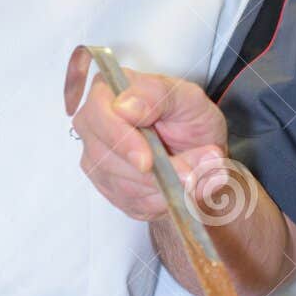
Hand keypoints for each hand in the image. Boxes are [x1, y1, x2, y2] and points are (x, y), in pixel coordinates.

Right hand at [71, 70, 229, 222]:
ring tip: (196, 174)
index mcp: (106, 92)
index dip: (122, 141)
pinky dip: (162, 199)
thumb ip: (158, 95)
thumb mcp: (187, 97)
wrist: (201, 151)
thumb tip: (126, 106)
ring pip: (124, 185)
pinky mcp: (110, 189)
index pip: (98, 116)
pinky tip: (178, 185)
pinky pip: (133, 203)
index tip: (147, 161)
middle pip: (107, 158)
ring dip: (166, 186)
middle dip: (153, 173)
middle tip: (190, 173)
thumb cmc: (190, 118)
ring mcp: (97, 160)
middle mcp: (94, 126)